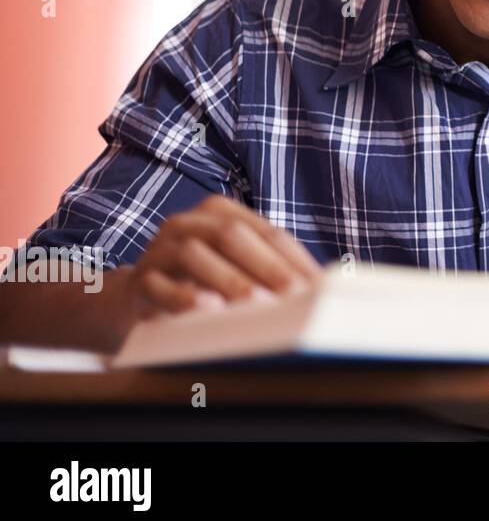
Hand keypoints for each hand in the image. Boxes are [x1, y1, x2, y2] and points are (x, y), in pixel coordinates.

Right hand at [119, 194, 321, 324]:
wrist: (139, 298)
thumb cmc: (203, 281)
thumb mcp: (237, 268)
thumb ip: (269, 268)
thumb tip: (318, 288)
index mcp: (219, 212)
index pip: (267, 232)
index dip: (294, 259)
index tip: (318, 287)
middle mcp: (188, 223)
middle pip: (232, 236)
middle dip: (267, 266)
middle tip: (293, 295)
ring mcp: (159, 249)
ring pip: (194, 255)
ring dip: (228, 279)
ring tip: (256, 302)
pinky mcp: (138, 280)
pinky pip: (159, 285)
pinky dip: (183, 296)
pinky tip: (206, 308)